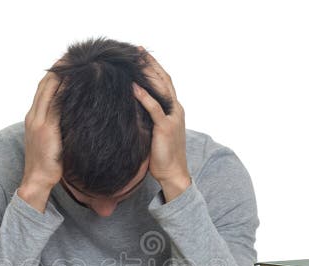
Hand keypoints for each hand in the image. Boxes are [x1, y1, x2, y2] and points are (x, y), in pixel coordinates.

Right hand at [19, 66, 63, 212]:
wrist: (36, 181)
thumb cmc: (47, 166)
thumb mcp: (50, 142)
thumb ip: (56, 128)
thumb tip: (72, 121)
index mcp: (32, 118)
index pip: (43, 88)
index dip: (54, 73)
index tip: (67, 63)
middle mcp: (33, 116)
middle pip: (45, 83)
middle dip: (59, 68)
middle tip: (74, 56)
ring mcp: (38, 121)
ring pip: (49, 89)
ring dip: (62, 74)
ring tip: (78, 63)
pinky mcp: (46, 128)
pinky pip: (56, 103)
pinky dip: (65, 90)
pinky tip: (77, 82)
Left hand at [132, 48, 190, 201]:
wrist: (173, 173)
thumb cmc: (162, 155)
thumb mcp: (155, 131)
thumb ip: (149, 117)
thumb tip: (133, 107)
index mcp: (174, 109)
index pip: (164, 82)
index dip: (154, 68)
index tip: (142, 56)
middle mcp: (176, 109)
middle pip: (164, 80)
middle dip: (151, 64)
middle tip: (139, 50)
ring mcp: (172, 117)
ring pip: (161, 89)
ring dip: (148, 73)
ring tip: (136, 61)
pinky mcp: (165, 127)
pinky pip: (154, 108)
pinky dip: (144, 96)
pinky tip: (133, 86)